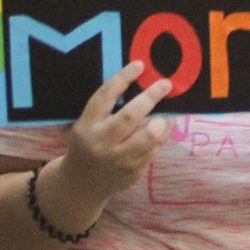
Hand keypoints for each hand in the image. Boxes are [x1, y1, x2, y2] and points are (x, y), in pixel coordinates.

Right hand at [57, 61, 172, 207]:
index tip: (140, 65)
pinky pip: (154, 150)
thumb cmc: (88, 144)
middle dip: (151, 97)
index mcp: (87, 126)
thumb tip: (142, 80)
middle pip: (130, 116)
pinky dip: (161, 137)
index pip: (104, 97)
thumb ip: (108, 107)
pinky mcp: (133, 173)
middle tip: (165, 84)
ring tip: (168, 111)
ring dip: (163, 120)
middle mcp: (101, 143)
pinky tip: (163, 128)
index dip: (123, 78)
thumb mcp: (88, 124)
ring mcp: (118, 161)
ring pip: (149, 136)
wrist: (81, 184)